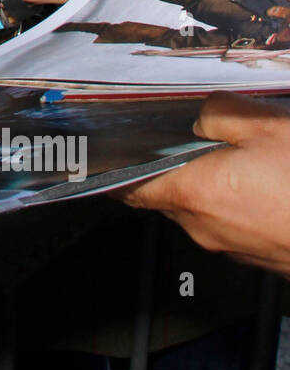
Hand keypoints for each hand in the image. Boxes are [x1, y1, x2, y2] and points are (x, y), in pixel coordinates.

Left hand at [121, 93, 289, 277]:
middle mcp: (204, 228)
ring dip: (210, 181)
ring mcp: (232, 248)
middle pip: (164, 194)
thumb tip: (201, 113)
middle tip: (184, 132)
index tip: (101, 149)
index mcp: (193, 193)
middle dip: (170, 165)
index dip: (111, 167)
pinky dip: (237, 199)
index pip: (126, 187)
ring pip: (201, 208)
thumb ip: (221, 112)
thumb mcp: (267, 126)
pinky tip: (265, 178)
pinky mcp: (259, 257)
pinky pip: (232, 222)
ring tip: (238, 151)